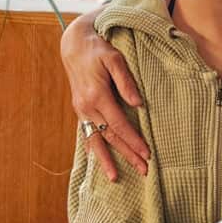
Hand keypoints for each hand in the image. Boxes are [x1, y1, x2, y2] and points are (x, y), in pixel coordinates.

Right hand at [61, 9, 150, 181]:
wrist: (74, 45)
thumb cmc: (98, 49)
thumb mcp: (114, 59)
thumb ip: (126, 81)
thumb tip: (137, 104)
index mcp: (96, 95)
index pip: (119, 125)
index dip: (133, 140)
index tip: (147, 153)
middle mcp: (86, 107)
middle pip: (109, 137)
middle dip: (127, 154)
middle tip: (144, 170)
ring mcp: (81, 110)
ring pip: (95, 140)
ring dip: (106, 160)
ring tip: (116, 177)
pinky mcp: (80, 110)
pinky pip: (87, 133)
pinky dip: (93, 149)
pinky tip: (99, 160)